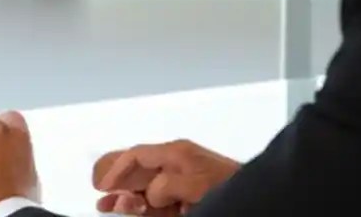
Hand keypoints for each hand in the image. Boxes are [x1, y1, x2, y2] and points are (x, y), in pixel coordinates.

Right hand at [93, 140, 238, 215]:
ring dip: (126, 195)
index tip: (102, 185)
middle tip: (99, 193)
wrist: (261, 199)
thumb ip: (167, 184)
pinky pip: (157, 196)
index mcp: (178, 153)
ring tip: (108, 205)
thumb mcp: (197, 183)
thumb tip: (149, 193)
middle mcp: (177, 163)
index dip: (116, 168)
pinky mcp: (188, 194)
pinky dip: (142, 203)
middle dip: (117, 180)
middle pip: (137, 168)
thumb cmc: (231, 187)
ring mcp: (182, 179)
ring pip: (145, 184)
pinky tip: (131, 207)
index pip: (137, 154)